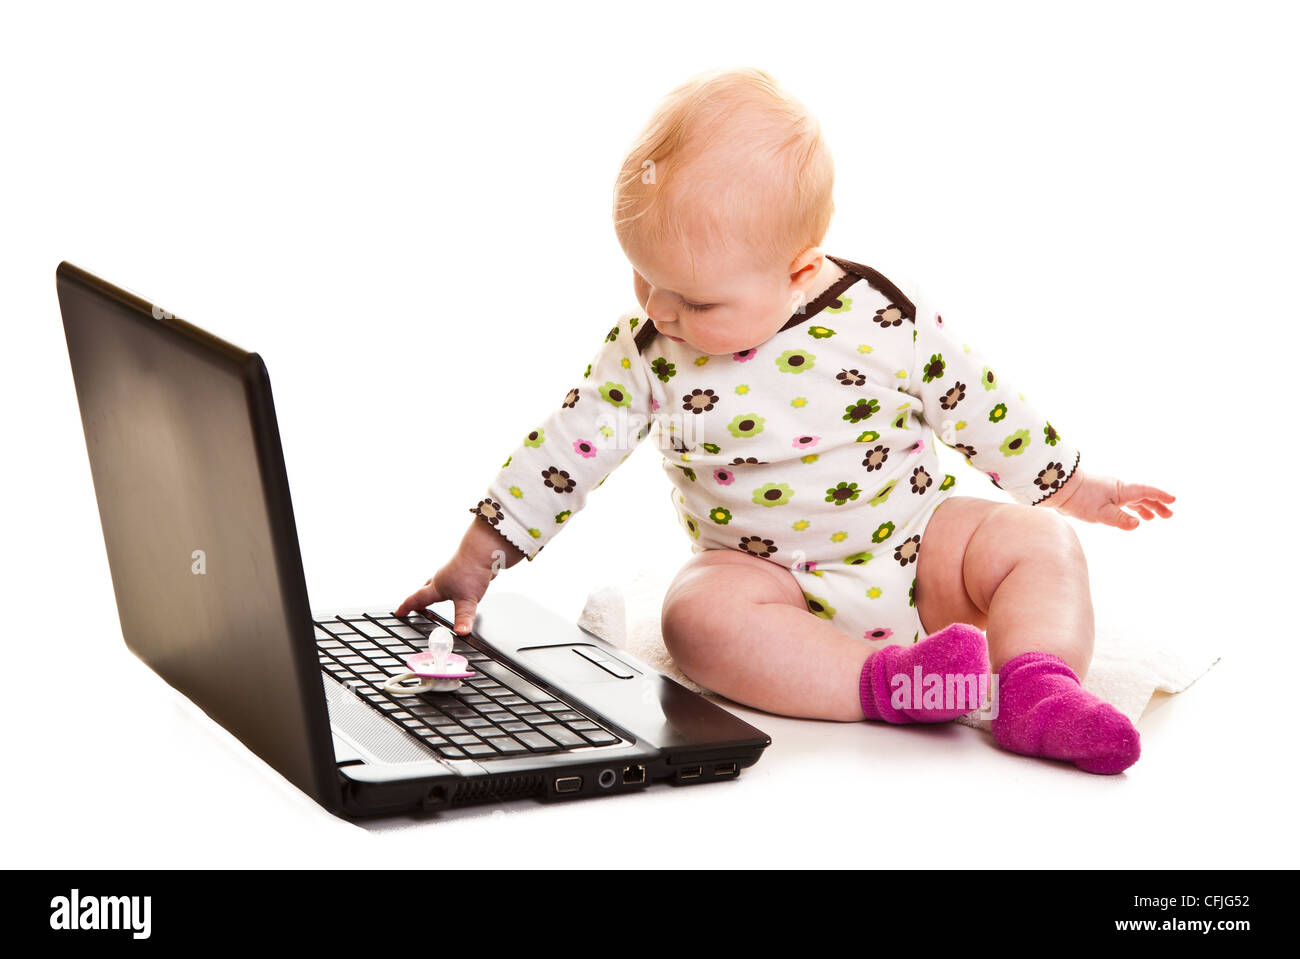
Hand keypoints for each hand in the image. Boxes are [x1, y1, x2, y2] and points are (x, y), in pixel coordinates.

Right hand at [394, 518, 524, 632]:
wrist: (483, 550)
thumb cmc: (471, 570)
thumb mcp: (467, 600)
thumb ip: (463, 617)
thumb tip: (460, 632)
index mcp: (437, 586)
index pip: (417, 598)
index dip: (407, 607)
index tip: (398, 613)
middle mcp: (442, 578)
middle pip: (425, 590)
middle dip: (419, 600)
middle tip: (414, 607)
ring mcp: (452, 573)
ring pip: (437, 584)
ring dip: (432, 592)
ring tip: (433, 598)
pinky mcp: (462, 570)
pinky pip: (451, 581)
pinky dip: (448, 587)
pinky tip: (456, 588)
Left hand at [1049, 469, 1175, 529]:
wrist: (1058, 488)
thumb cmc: (1079, 499)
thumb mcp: (1101, 513)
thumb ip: (1119, 519)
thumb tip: (1138, 523)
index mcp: (1122, 490)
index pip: (1146, 491)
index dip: (1160, 496)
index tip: (1174, 500)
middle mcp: (1118, 489)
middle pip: (1142, 496)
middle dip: (1156, 505)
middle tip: (1169, 515)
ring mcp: (1109, 492)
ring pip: (1132, 499)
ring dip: (1144, 507)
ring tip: (1153, 518)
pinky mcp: (1100, 496)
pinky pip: (1122, 501)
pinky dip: (1130, 508)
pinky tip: (1130, 515)